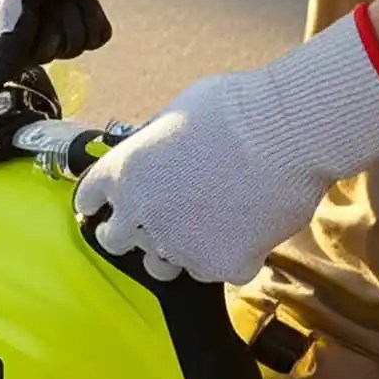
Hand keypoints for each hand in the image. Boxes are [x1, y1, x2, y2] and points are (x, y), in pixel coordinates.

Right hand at [0, 0, 141, 98]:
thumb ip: (10, 35)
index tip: (15, 53)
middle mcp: (12, 7)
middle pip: (25, 55)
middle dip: (46, 37)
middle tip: (53, 8)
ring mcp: (45, 8)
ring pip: (60, 50)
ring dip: (72, 27)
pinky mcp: (75, 6)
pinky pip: (86, 40)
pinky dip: (92, 23)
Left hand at [75, 12, 378, 284]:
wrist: (289, 131)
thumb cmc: (236, 108)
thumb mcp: (174, 116)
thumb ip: (154, 147)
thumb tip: (158, 154)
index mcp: (122, 173)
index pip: (89, 198)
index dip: (98, 203)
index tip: (104, 208)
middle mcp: (140, 215)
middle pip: (116, 241)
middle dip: (129, 234)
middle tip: (151, 225)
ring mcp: (178, 247)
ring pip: (163, 265)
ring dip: (175, 251)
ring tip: (203, 229)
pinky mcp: (220, 267)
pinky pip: (217, 271)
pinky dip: (230, 256)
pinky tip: (246, 231)